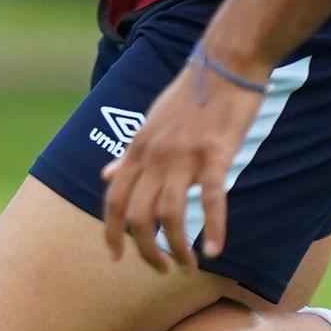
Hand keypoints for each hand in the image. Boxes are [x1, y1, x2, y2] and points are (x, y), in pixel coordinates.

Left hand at [96, 44, 271, 272]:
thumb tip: (105, 176)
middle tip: (163, 268)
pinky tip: (216, 250)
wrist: (225, 62)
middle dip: (147, 250)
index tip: (117, 257)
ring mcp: (183, 155)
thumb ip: (128, 154)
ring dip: (178, 247)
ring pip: (171, 214)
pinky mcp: (215, 154)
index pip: (113, 199)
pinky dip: (214, 229)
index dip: (111, 232)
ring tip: (189, 264)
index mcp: (138, 149)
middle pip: (138, 216)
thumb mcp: (150, 124)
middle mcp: (154, 155)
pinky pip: (211, 199)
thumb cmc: (190, 95)